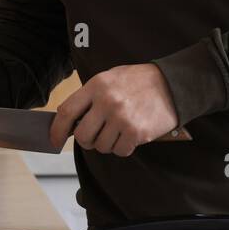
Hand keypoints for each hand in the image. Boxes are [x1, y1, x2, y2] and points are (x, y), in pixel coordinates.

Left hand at [50, 63, 179, 155]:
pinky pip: (120, 151)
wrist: (173, 84)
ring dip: (108, 144)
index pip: (67, 112)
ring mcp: (122, 118)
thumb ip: (91, 97)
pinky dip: (123, 148)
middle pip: (83, 136)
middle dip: (87, 141)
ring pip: (101, 146)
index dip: (57, 130)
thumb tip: (71, 122)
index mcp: (97, 85)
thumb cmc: (139, 81)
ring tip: (119, 131)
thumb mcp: (111, 78)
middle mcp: (107, 102)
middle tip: (96, 137)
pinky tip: (130, 136)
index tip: (55, 140)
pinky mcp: (136, 132)